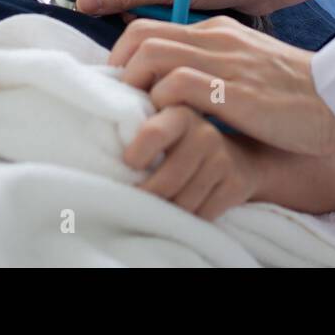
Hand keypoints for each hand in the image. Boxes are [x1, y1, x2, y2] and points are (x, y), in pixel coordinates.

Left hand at [111, 15, 334, 157]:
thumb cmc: (297, 96)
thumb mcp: (250, 71)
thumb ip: (215, 71)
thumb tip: (174, 90)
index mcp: (219, 32)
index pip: (151, 28)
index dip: (124, 57)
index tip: (121, 89)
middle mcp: (217, 39)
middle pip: (141, 35)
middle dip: (117, 69)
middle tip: (118, 104)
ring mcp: (225, 63)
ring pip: (151, 55)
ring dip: (133, 87)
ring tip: (135, 119)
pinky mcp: (235, 92)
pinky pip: (176, 85)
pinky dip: (159, 106)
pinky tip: (164, 129)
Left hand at [124, 104, 262, 220]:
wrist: (240, 158)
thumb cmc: (182, 141)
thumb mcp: (162, 122)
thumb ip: (135, 121)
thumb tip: (93, 135)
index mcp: (179, 113)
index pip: (153, 134)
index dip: (136, 156)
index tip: (128, 166)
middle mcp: (204, 135)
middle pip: (164, 184)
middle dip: (146, 199)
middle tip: (135, 201)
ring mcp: (222, 161)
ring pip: (182, 205)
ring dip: (166, 213)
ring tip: (158, 206)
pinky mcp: (236, 185)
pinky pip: (202, 216)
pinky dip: (188, 220)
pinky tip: (183, 211)